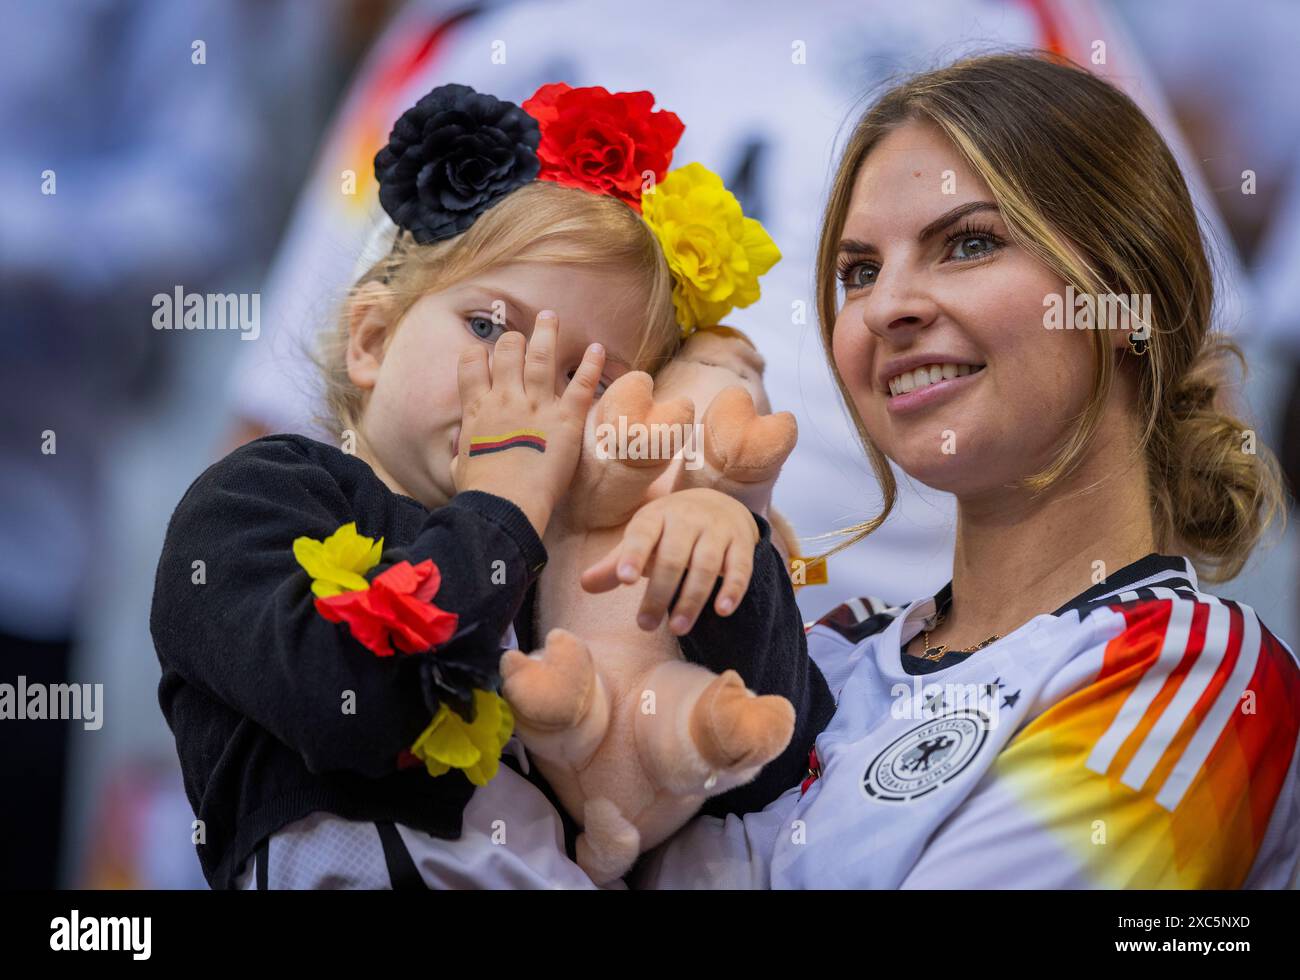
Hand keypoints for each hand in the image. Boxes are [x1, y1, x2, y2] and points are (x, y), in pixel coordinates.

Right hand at [452, 311, 605, 535]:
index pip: (472, 364)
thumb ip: (463, 455)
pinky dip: (591, 365)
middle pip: (507, 352)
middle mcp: (506, 399)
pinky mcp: (566, 419)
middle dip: (514, 339)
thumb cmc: (482, 493)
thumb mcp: (461, 468)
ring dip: (546, 333)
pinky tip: (597, 349)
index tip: (485, 353)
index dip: (478, 354)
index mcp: (478, 409)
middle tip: (523, 334)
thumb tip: (460, 459)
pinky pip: (581, 384)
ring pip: (541, 356)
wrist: (506, 503)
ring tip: (550, 317)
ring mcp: (537, 406)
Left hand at [579, 487, 759, 635]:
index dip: (634, 555)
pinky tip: (722, 611)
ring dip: (692, 598)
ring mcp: (717, 530)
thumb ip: (617, 563)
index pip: (642, 534)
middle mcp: (688, 519)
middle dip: (660, 593)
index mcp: (657, 516)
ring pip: (706, 564)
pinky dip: (733, 589)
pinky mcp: (742, 544)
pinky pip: (740, 568)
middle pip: (673, 556)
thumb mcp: (643, 538)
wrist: (720, 503)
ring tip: (678, 628)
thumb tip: (585, 585)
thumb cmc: (671, 530)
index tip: (625, 580)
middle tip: (646, 625)